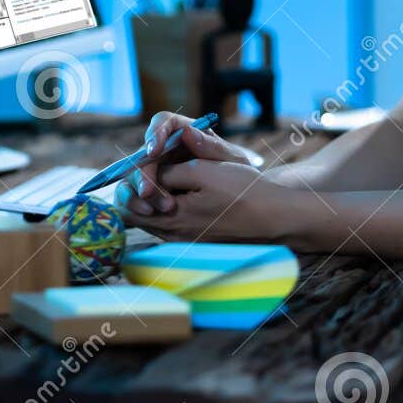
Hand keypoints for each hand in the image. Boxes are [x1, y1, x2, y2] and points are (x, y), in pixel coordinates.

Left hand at [119, 158, 289, 242]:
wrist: (274, 217)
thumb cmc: (243, 192)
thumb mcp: (204, 170)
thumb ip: (170, 170)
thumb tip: (146, 167)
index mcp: (172, 219)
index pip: (127, 207)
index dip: (130, 182)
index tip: (147, 163)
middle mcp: (173, 235)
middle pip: (134, 214)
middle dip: (138, 189)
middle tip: (154, 168)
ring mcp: (183, 239)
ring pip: (151, 217)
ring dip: (153, 196)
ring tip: (172, 176)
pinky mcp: (193, 238)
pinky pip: (167, 221)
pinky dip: (167, 204)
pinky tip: (184, 191)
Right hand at [120, 112, 254, 216]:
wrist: (238, 200)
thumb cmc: (237, 174)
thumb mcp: (232, 161)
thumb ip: (212, 147)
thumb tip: (188, 132)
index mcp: (184, 133)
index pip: (164, 122)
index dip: (155, 134)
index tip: (153, 151)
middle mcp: (165, 149)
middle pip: (143, 153)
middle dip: (143, 173)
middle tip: (148, 192)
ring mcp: (155, 170)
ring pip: (131, 176)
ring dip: (133, 192)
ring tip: (148, 209)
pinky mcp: (149, 191)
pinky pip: (131, 195)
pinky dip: (131, 205)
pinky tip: (142, 215)